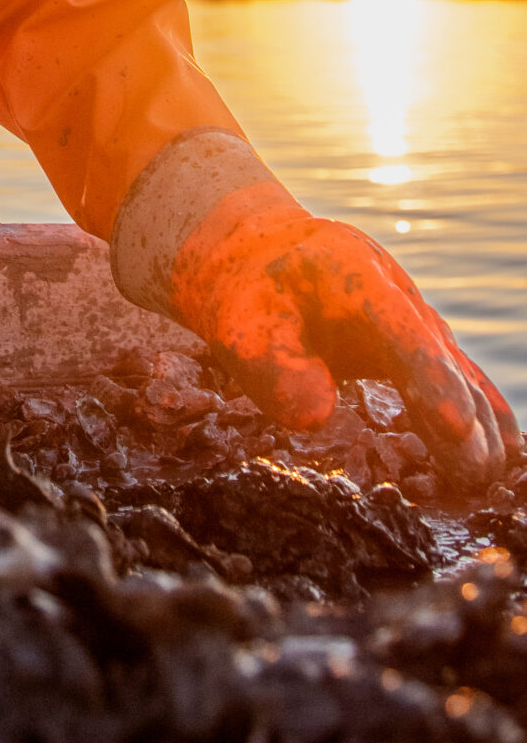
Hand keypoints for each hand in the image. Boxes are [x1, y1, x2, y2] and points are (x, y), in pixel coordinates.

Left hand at [167, 179, 518, 491]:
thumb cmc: (247, 296)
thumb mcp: (242, 325)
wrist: (254, 259)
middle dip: (462, 415)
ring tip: (490, 483)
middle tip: (476, 476)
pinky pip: (458, 381)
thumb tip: (317, 419)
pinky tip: (505, 458)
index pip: (400, 331)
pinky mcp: (415, 346)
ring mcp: (411, 320)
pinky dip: (483, 417)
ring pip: (457, 372)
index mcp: (352, 272)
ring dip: (478, 425)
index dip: (430, 379)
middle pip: (437, 357)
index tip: (455, 426)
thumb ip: (273, 367)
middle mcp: (396, 294)